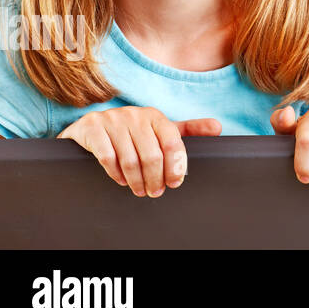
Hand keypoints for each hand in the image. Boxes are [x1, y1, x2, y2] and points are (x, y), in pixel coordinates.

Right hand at [58, 107, 221, 196]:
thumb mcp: (160, 129)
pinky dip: (116, 174)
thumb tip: (218, 127)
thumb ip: (188, 129)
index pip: (172, 142)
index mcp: (154, 116)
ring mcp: (112, 120)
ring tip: (140, 190)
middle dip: (156, 178)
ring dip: (137, 181)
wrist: (91, 126)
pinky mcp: (93, 128)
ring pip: (130, 159)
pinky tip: (122, 181)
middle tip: (156, 192)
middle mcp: (135, 115)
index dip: (176, 166)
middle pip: (152, 155)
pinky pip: (108, 158)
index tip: (175, 182)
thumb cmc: (132, 132)